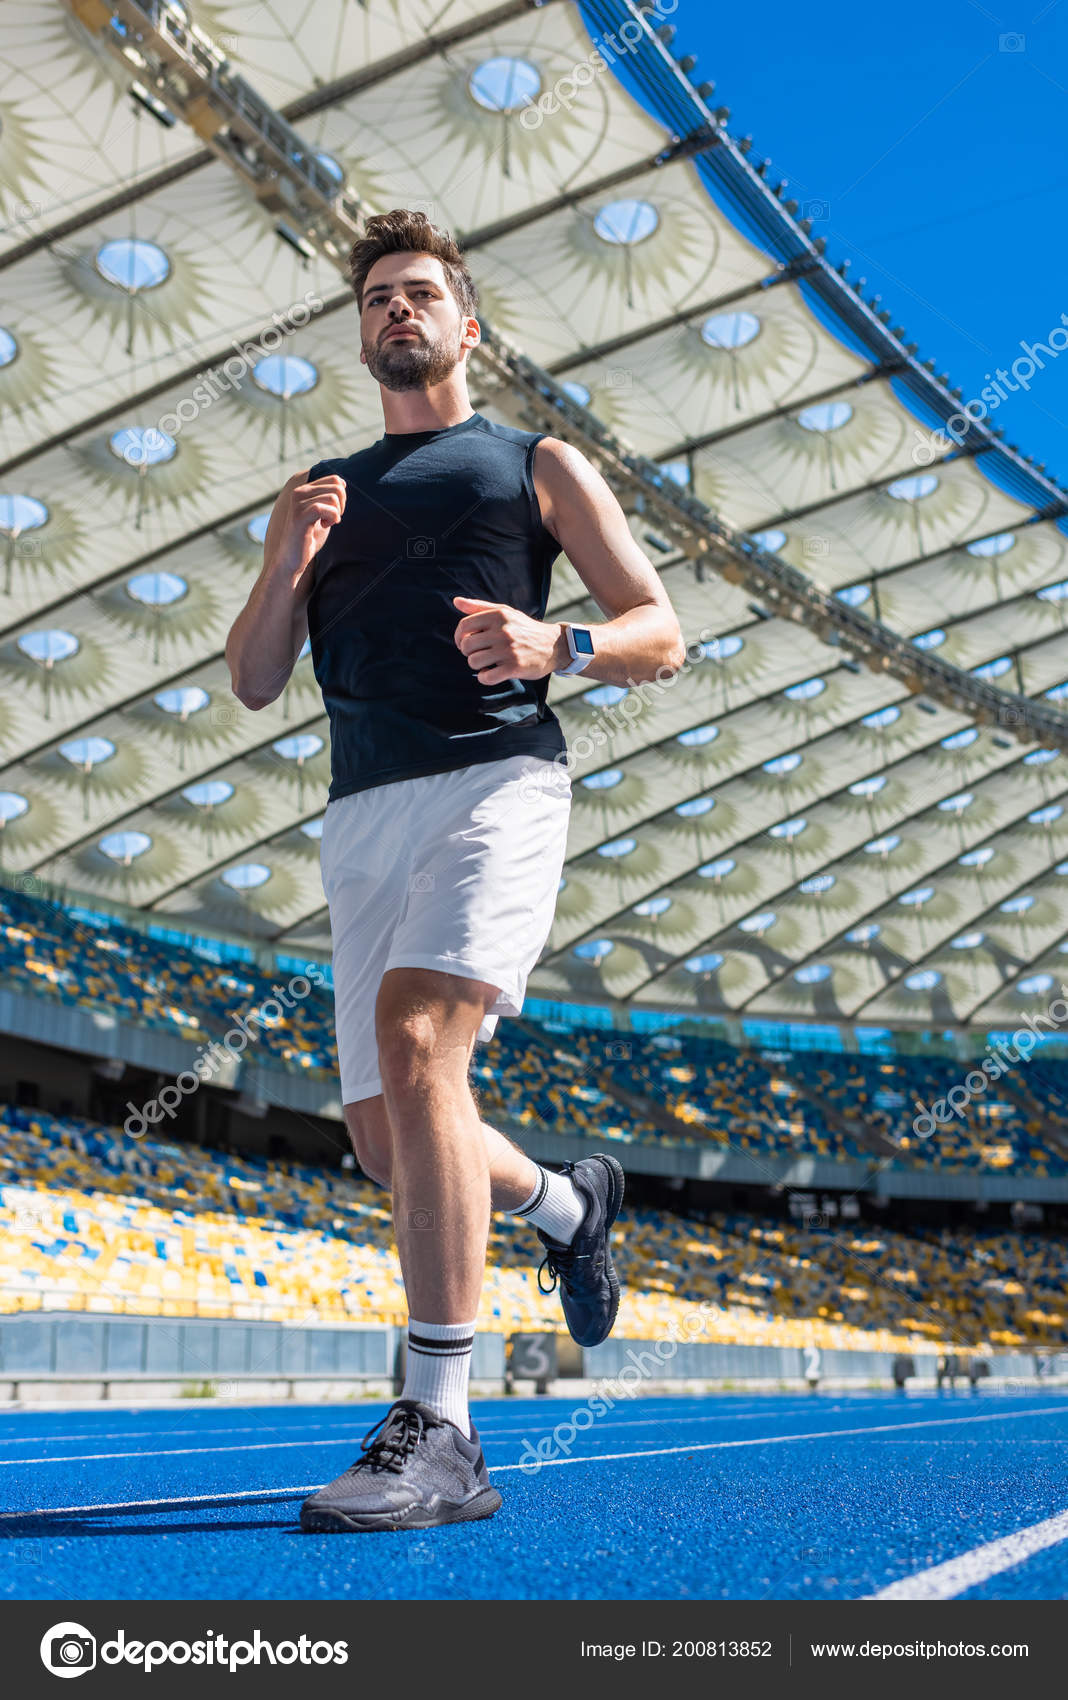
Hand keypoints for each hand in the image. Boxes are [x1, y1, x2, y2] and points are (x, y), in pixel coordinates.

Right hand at [263, 470, 346, 584]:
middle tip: (331, 519)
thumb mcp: (321, 514)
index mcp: (303, 489)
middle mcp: (298, 492)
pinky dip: (331, 518)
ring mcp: (298, 503)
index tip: (333, 511)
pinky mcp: (300, 515)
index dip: (342, 496)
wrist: (291, 559)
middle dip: (341, 505)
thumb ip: (329, 498)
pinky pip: (324, 508)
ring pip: (333, 497)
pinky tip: (324, 526)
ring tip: (325, 524)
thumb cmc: (307, 538)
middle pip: (337, 487)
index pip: (334, 479)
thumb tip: (342, 483)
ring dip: (335, 514)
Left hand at [452, 596, 565, 684]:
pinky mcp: (514, 667)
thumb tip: (455, 600)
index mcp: (498, 615)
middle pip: (466, 645)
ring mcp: (509, 650)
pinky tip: (491, 673)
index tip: (464, 643)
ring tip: (487, 663)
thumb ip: (479, 607)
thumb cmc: (524, 629)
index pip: (464, 626)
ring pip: (474, 661)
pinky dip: (484, 677)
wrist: (554, 645)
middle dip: (468, 652)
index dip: (458, 637)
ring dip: (477, 665)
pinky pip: (486, 677)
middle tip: (478, 653)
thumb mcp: (505, 613)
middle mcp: (503, 631)